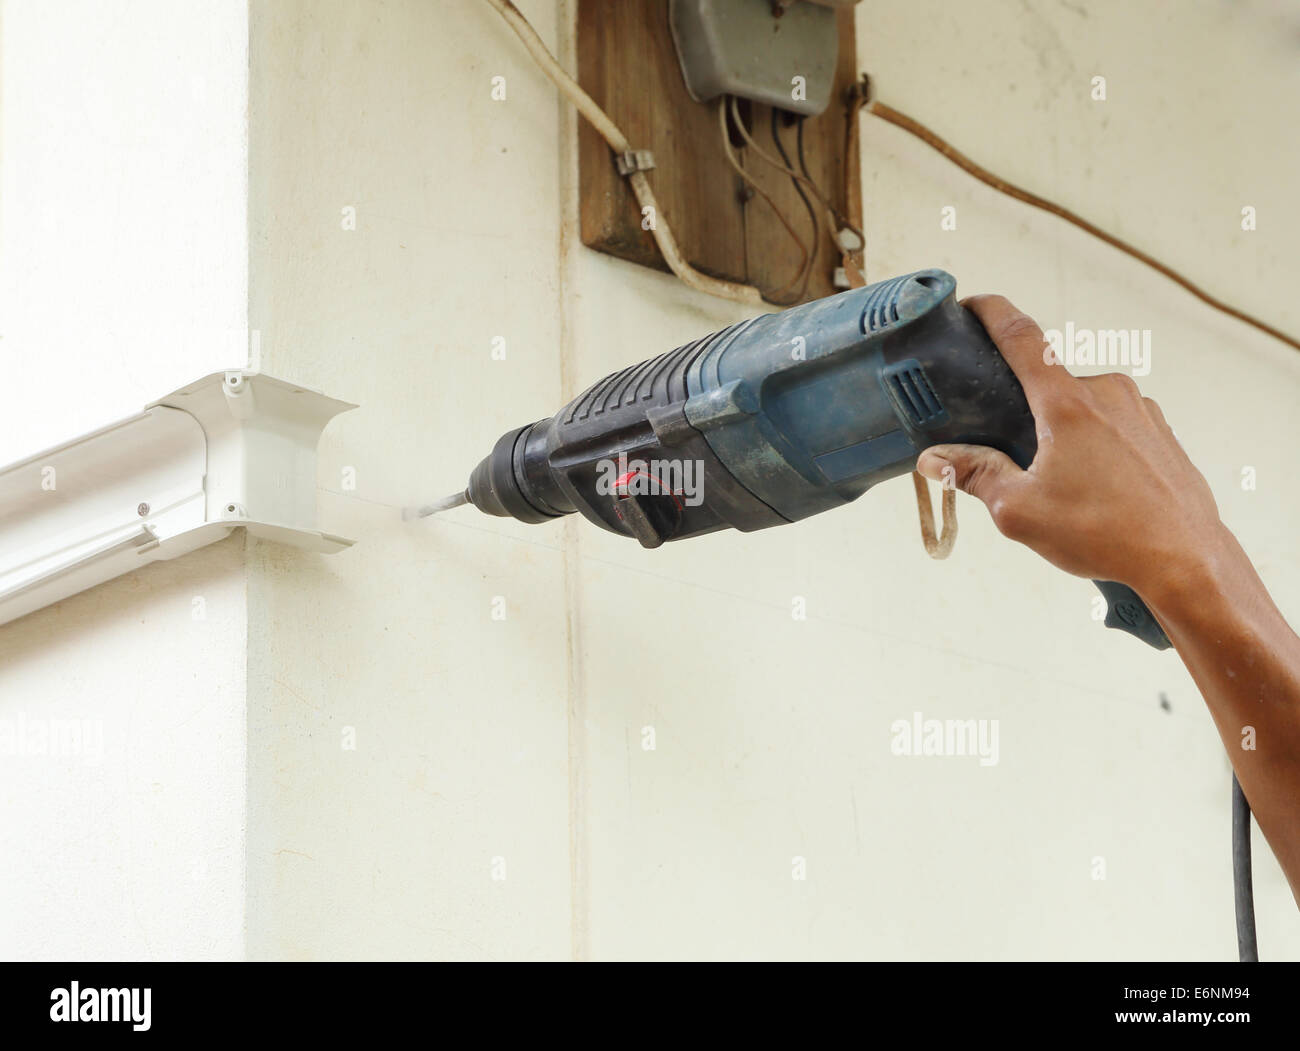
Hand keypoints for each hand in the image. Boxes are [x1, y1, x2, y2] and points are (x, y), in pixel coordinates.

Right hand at [915, 294, 1232, 604]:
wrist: (1185, 559)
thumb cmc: (1104, 533)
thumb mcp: (1019, 510)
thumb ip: (974, 474)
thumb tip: (936, 458)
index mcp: (1067, 402)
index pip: (1023, 337)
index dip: (992, 314)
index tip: (972, 306)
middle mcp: (1107, 392)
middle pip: (1047, 383)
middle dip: (1022, 410)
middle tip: (1006, 449)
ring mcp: (1139, 409)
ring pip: (1080, 407)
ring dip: (1058, 433)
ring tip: (1054, 484)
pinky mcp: (1159, 432)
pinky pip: (1111, 425)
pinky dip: (1091, 445)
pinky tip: (1089, 489)